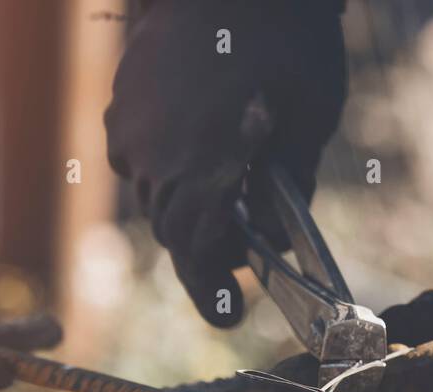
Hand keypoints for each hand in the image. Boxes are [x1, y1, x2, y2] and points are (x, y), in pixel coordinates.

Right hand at [105, 1, 345, 325]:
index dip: (213, 291)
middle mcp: (151, 154)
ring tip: (234, 192)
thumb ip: (289, 187)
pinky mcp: (122, 100)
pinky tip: (209, 146)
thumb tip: (271, 240)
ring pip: (155, 193)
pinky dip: (173, 164)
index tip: (231, 315)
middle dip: (209, 246)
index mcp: (197, 166)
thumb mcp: (310, 116)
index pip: (194, 254)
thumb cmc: (283, 34)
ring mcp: (129, 126)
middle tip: (247, 256)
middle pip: (174, 230)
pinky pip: (141, 154)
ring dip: (191, 203)